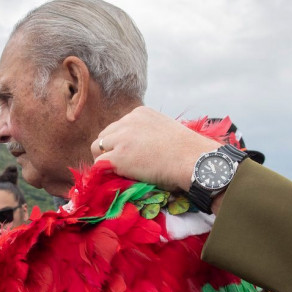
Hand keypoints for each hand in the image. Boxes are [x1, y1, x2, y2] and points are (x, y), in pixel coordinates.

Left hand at [92, 106, 220, 191]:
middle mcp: (128, 121)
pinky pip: (98, 165)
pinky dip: (104, 173)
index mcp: (140, 113)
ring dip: (105, 160)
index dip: (121, 142)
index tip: (130, 154)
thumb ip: (149, 133)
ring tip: (120, 173)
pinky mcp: (118, 157)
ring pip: (97, 148)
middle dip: (110, 150)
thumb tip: (142, 149)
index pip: (119, 126)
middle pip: (105, 135)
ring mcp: (121, 139)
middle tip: (121, 166)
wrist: (193, 160)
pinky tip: (118, 179)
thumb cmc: (188, 151)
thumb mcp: (166, 130)